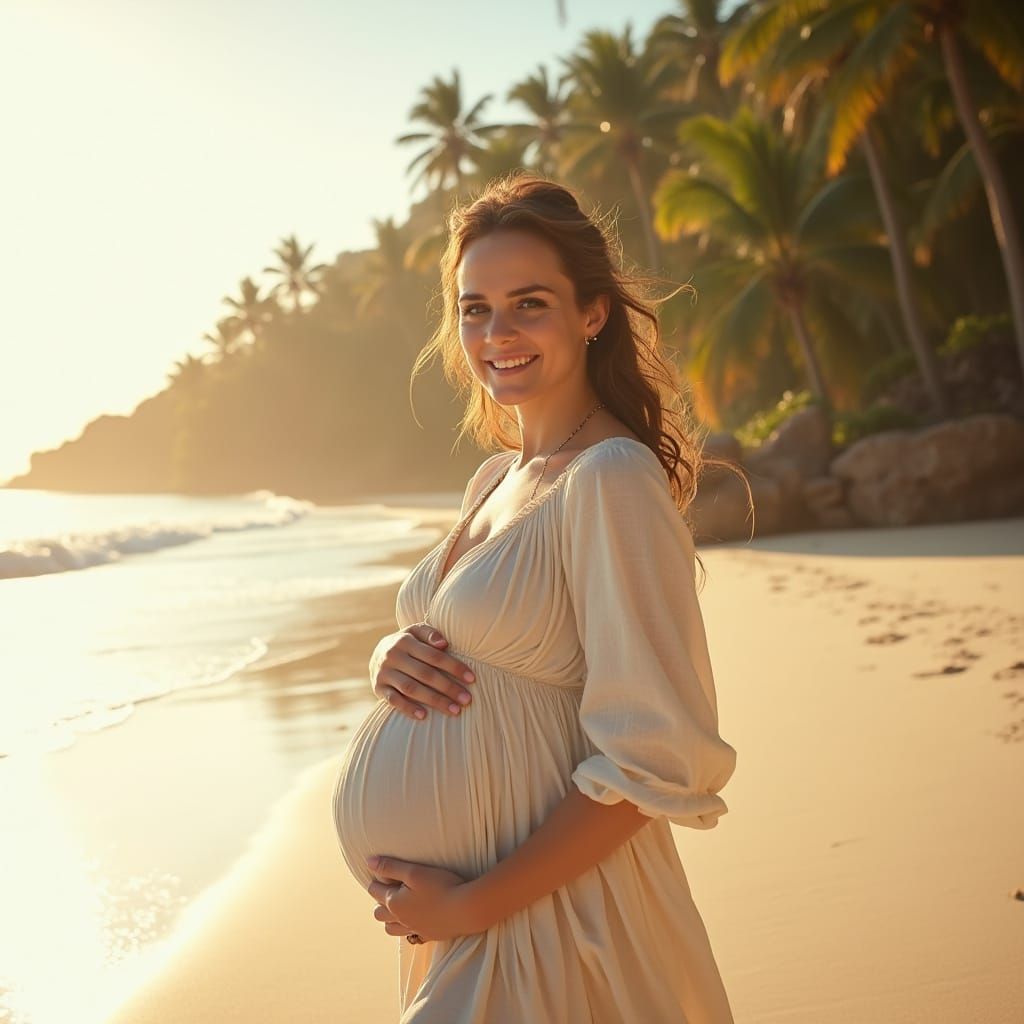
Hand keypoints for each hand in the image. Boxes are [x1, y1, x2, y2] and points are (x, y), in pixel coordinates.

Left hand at [366, 855, 483, 941]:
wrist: (466, 910)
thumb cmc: (440, 887)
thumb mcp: (414, 872)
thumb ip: (391, 867)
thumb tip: (368, 862)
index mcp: (394, 903)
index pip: (375, 891)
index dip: (376, 879)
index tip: (381, 872)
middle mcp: (400, 919)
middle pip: (379, 913)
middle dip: (380, 901)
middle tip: (390, 888)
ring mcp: (414, 930)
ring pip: (391, 929)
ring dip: (391, 918)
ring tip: (400, 906)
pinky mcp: (429, 936)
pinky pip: (410, 936)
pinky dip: (407, 928)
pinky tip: (416, 920)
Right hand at [372, 623, 475, 720]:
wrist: (377, 653)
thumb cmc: (407, 643)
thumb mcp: (415, 632)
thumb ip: (430, 634)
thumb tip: (444, 643)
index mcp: (405, 640)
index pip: (434, 656)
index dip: (454, 667)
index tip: (471, 679)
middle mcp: (393, 656)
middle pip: (425, 674)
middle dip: (448, 687)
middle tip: (467, 699)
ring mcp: (384, 673)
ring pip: (411, 689)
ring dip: (434, 700)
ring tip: (454, 710)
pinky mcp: (378, 688)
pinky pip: (393, 700)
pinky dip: (408, 708)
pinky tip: (424, 716)